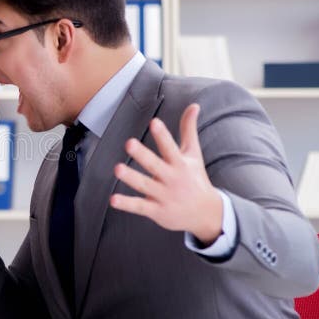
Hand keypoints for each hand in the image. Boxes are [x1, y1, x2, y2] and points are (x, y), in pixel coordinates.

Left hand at [109, 103, 222, 244]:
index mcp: (180, 164)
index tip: (154, 122)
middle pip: (155, 165)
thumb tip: (194, 104)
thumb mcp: (193, 154)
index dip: (162, 135)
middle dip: (143, 155)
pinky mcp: (156, 211)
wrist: (206, 214)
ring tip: (117, 168)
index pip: (170, 148)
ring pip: (144, 186)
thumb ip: (188, 130)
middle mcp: (172, 179)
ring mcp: (164, 196)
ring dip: (131, 178)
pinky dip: (126, 204)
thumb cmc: (195, 178)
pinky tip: (113, 199)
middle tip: (129, 143)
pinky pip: (139, 206)